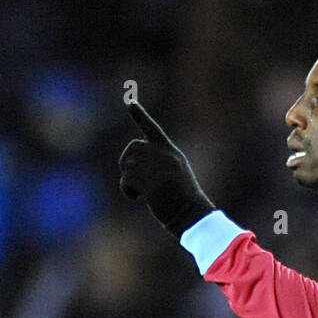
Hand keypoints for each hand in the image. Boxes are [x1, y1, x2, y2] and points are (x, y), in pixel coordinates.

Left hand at [119, 101, 214, 236]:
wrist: (191, 214)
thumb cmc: (184, 201)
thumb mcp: (175, 175)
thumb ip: (158, 163)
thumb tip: (131, 163)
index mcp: (171, 152)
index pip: (152, 129)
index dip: (140, 115)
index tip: (130, 102)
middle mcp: (162, 155)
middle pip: (132, 149)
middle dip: (128, 163)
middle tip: (136, 181)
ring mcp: (155, 168)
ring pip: (127, 165)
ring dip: (129, 180)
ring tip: (143, 192)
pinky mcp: (148, 181)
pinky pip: (126, 180)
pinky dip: (128, 190)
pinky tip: (139, 198)